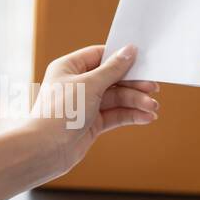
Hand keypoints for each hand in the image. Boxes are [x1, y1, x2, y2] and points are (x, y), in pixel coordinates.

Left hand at [29, 43, 158, 174]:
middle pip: (112, 78)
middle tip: (154, 89)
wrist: (46, 150)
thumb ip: (113, 69)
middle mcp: (77, 84)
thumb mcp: (90, 85)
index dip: (121, 58)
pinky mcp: (91, 123)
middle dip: (134, 85)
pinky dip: (131, 115)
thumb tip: (130, 50)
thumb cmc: (61, 112)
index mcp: (70, 67)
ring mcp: (85, 104)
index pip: (100, 55)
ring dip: (136, 102)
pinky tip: (146, 117)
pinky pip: (115, 115)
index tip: (142, 60)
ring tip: (153, 108)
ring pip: (116, 98)